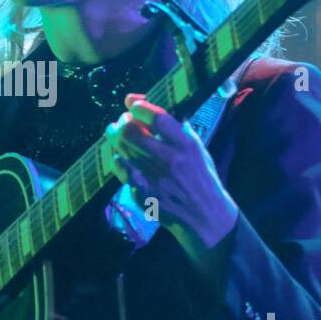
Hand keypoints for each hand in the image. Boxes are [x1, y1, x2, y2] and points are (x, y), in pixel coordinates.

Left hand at [104, 92, 238, 257]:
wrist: (207, 216)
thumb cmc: (201, 177)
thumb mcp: (197, 148)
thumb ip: (176, 128)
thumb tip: (148, 105)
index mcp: (186, 145)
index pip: (158, 118)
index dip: (140, 107)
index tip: (132, 103)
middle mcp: (170, 160)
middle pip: (132, 133)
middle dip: (122, 122)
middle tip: (122, 120)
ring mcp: (155, 178)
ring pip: (122, 150)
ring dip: (114, 137)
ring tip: (114, 132)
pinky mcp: (145, 194)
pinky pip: (122, 171)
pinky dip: (117, 160)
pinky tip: (118, 156)